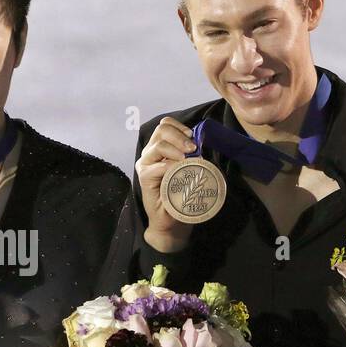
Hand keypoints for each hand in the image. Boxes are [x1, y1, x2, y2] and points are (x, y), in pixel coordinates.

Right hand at [135, 116, 197, 252]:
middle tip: (194, 148)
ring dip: (176, 148)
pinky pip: (157, 166)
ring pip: (159, 144)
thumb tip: (202, 141)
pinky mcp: (144, 178)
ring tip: (188, 159)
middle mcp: (149, 154)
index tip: (194, 138)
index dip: (180, 127)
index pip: (165, 124)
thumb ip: (190, 155)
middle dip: (180, 136)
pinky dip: (170, 166)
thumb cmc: (181, 196)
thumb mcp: (189, 170)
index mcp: (159, 148)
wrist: (171, 222)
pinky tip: (179, 171)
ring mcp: (145, 165)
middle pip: (161, 129)